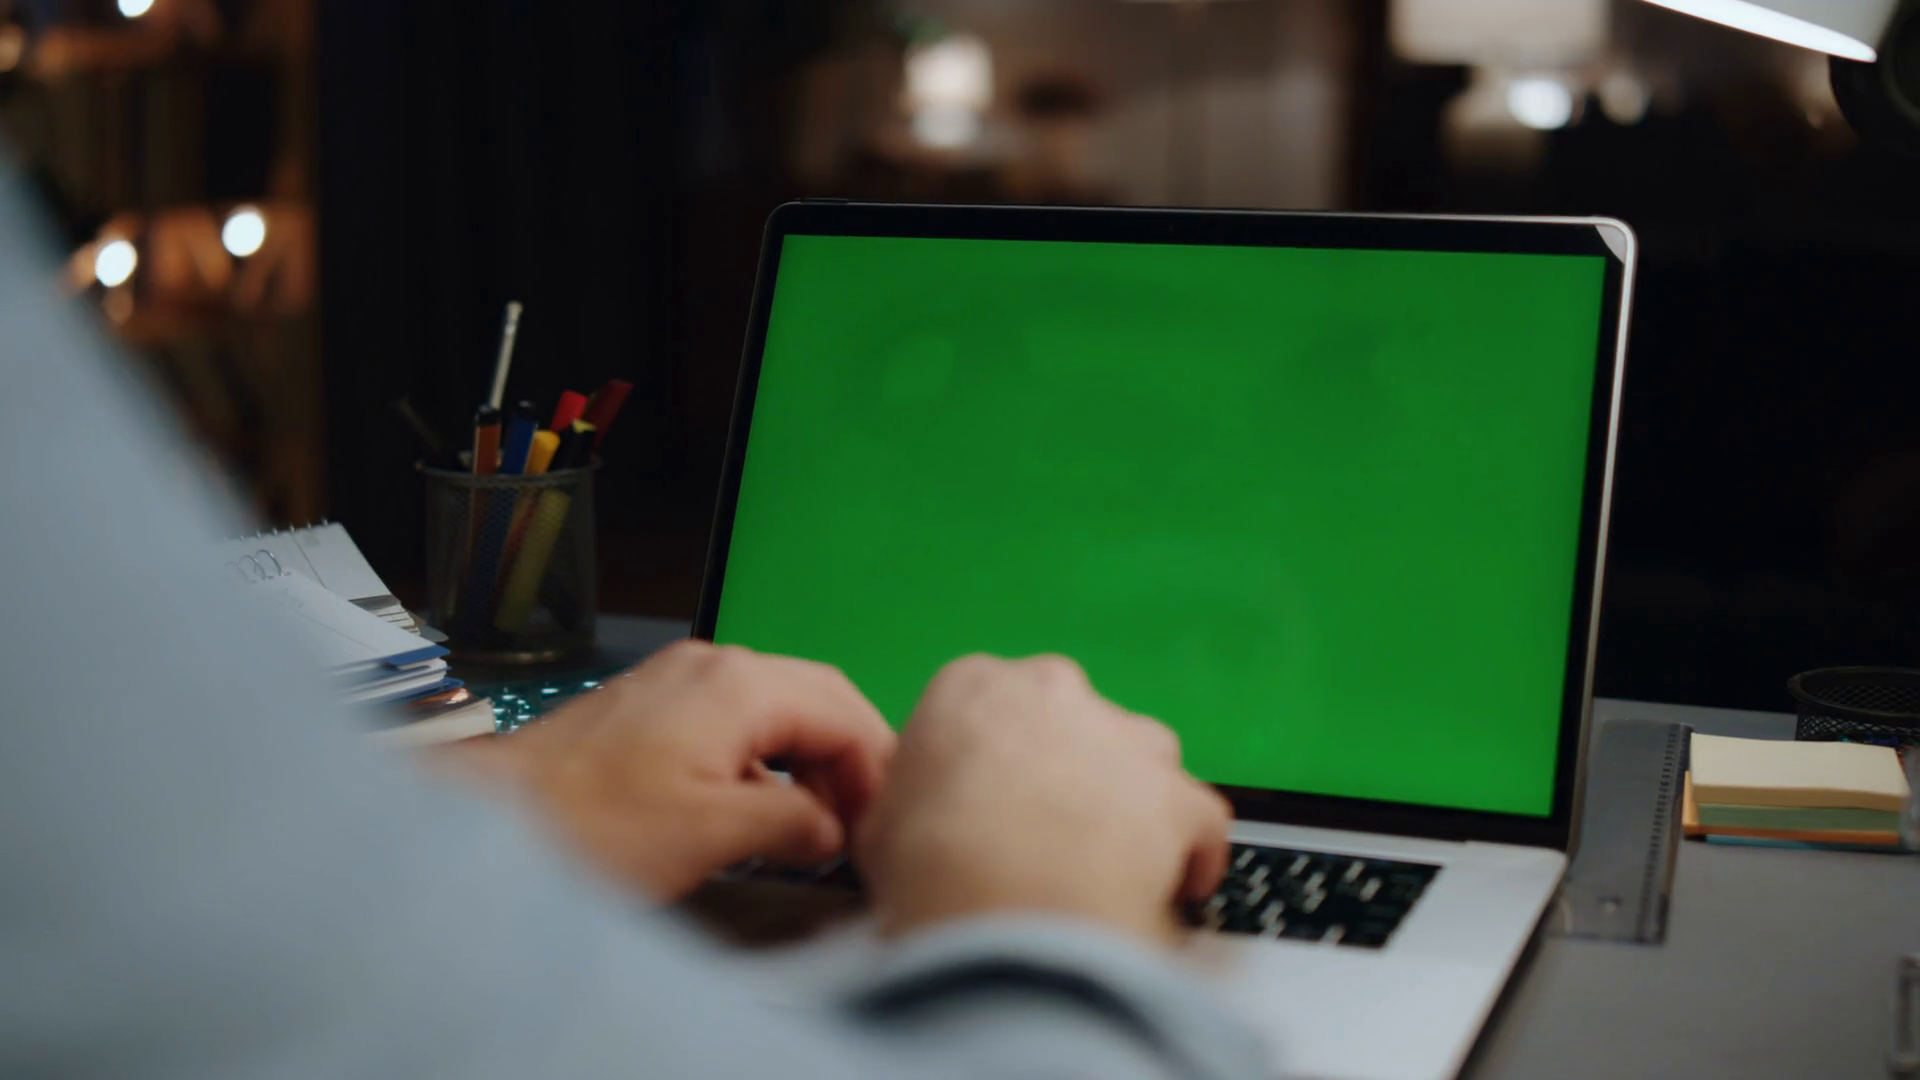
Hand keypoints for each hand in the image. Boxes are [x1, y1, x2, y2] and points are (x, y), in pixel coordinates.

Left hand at [455, 641, 894, 900]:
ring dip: (809, 763)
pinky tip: (762, 810)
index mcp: (738, 684)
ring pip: (777, 709)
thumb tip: (831, 830)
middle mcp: (712, 666)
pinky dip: (766, 761)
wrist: (487, 824)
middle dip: (850, 761)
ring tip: (817, 828)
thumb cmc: (588, 828)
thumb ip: (792, 822)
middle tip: (863, 826)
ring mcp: (677, 681)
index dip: (876, 772)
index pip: (845, 712)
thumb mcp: (711, 833)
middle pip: (817, 699)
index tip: (883, 827)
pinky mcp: (651, 706)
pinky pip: (736, 721)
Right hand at [855, 654, 1230, 944]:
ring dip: (1126, 803)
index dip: (988, 764)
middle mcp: (1055, 691)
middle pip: (1067, 724)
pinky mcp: (1180, 794)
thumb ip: (910, 802)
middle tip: (1040, 834)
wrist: (1004, 909)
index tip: (984, 803)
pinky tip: (1170, 889)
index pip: (984, 709)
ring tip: (1101, 865)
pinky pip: (1197, 819)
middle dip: (1062, 771)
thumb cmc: (930, 866)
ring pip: (1138, 761)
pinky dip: (1189, 852)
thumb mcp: (881, 824)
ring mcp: (1125, 738)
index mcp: (972, 685)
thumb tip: (913, 823)